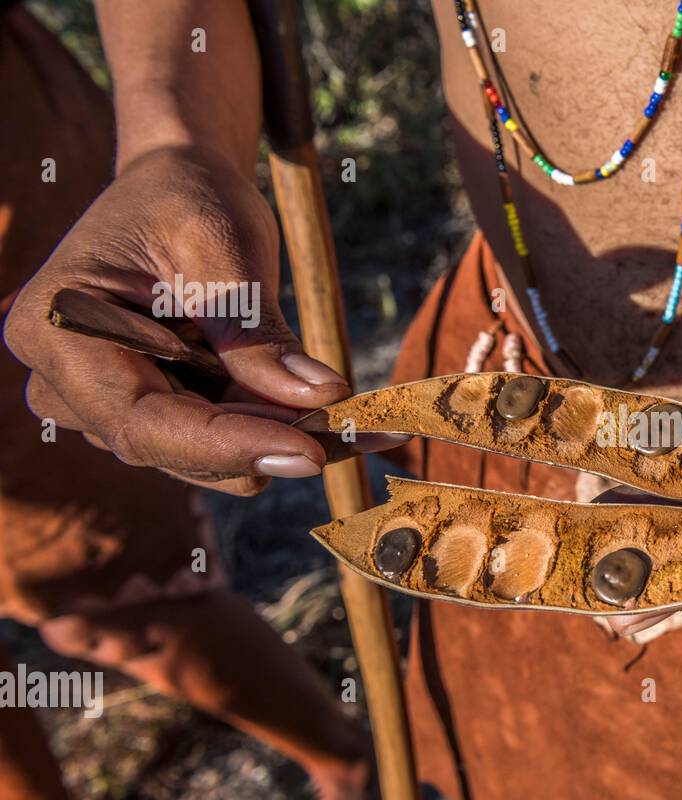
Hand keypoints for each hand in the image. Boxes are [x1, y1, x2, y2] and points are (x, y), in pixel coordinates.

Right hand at [4, 146, 352, 494]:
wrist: (177, 186)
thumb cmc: (189, 198)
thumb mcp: (224, 247)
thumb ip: (259, 331)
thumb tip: (319, 397)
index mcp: (58, 326)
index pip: (144, 420)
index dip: (229, 445)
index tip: (309, 451)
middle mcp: (63, 379)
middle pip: (170, 448)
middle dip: (262, 443)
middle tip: (351, 430)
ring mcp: (100, 403)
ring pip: (197, 458)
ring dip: (270, 440)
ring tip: (345, 416)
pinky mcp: (145, 412)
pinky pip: (211, 446)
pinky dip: (269, 433)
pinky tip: (325, 417)